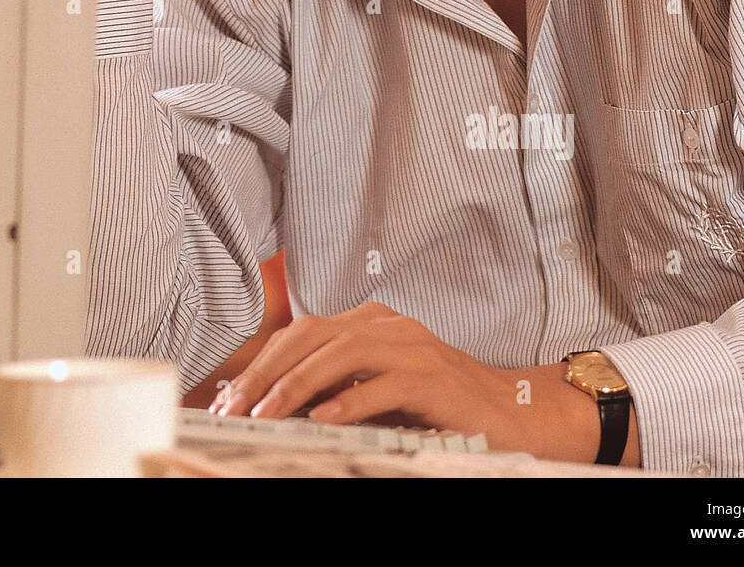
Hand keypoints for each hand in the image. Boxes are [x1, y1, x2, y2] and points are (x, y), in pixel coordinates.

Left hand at [208, 301, 627, 462]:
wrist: (514, 413)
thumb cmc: (440, 406)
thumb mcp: (378, 390)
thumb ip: (336, 388)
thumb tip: (275, 405)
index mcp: (369, 323)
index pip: (301, 332)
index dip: (262, 362)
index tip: (229, 396)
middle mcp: (387, 325)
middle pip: (311, 335)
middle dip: (267, 371)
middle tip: (233, 406)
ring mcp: (411, 347)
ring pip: (341, 354)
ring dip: (297, 386)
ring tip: (267, 413)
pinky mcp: (434, 378)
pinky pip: (385, 385)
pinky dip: (351, 401)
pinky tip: (324, 420)